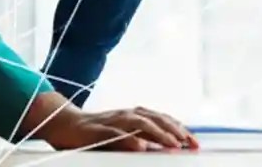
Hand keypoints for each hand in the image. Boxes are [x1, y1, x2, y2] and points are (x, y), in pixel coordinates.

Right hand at [26, 93, 197, 151]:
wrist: (66, 125)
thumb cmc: (97, 131)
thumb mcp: (124, 134)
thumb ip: (142, 138)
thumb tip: (164, 147)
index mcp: (136, 115)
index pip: (163, 120)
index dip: (180, 129)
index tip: (195, 142)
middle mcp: (128, 114)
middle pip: (157, 120)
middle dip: (175, 131)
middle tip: (189, 144)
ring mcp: (114, 120)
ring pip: (141, 124)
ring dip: (159, 134)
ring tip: (172, 144)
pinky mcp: (98, 130)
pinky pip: (116, 134)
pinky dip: (130, 139)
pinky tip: (140, 146)